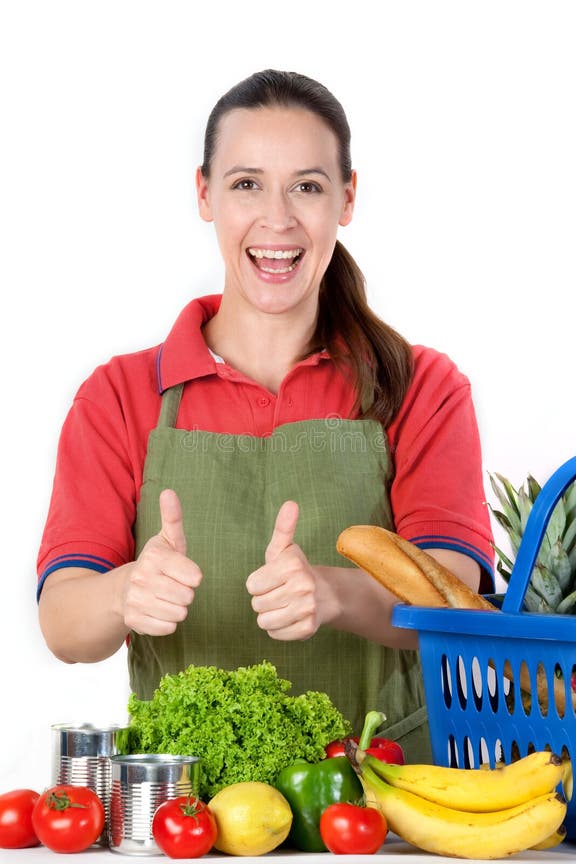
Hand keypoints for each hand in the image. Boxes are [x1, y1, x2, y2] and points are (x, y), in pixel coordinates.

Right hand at [122, 489, 202, 635]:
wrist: (124, 588)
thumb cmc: (157, 563)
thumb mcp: (168, 540)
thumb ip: (172, 517)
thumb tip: (168, 492)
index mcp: (154, 557)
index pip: (194, 577)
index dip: (193, 577)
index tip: (185, 573)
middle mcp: (142, 578)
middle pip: (187, 597)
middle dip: (186, 594)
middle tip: (174, 586)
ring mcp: (136, 600)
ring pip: (178, 614)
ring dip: (178, 609)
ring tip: (167, 598)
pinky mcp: (133, 620)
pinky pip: (167, 628)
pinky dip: (167, 623)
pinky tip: (158, 611)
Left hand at [246, 501, 325, 640]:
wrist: (326, 594)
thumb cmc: (295, 570)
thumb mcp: (285, 548)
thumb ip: (283, 527)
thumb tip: (290, 504)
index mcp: (292, 565)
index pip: (252, 585)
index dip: (259, 583)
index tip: (273, 579)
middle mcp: (302, 586)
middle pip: (257, 604)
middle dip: (264, 600)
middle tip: (280, 593)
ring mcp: (306, 608)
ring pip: (264, 621)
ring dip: (270, 615)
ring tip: (284, 605)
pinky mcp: (308, 629)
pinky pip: (275, 634)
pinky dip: (279, 629)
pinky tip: (290, 617)